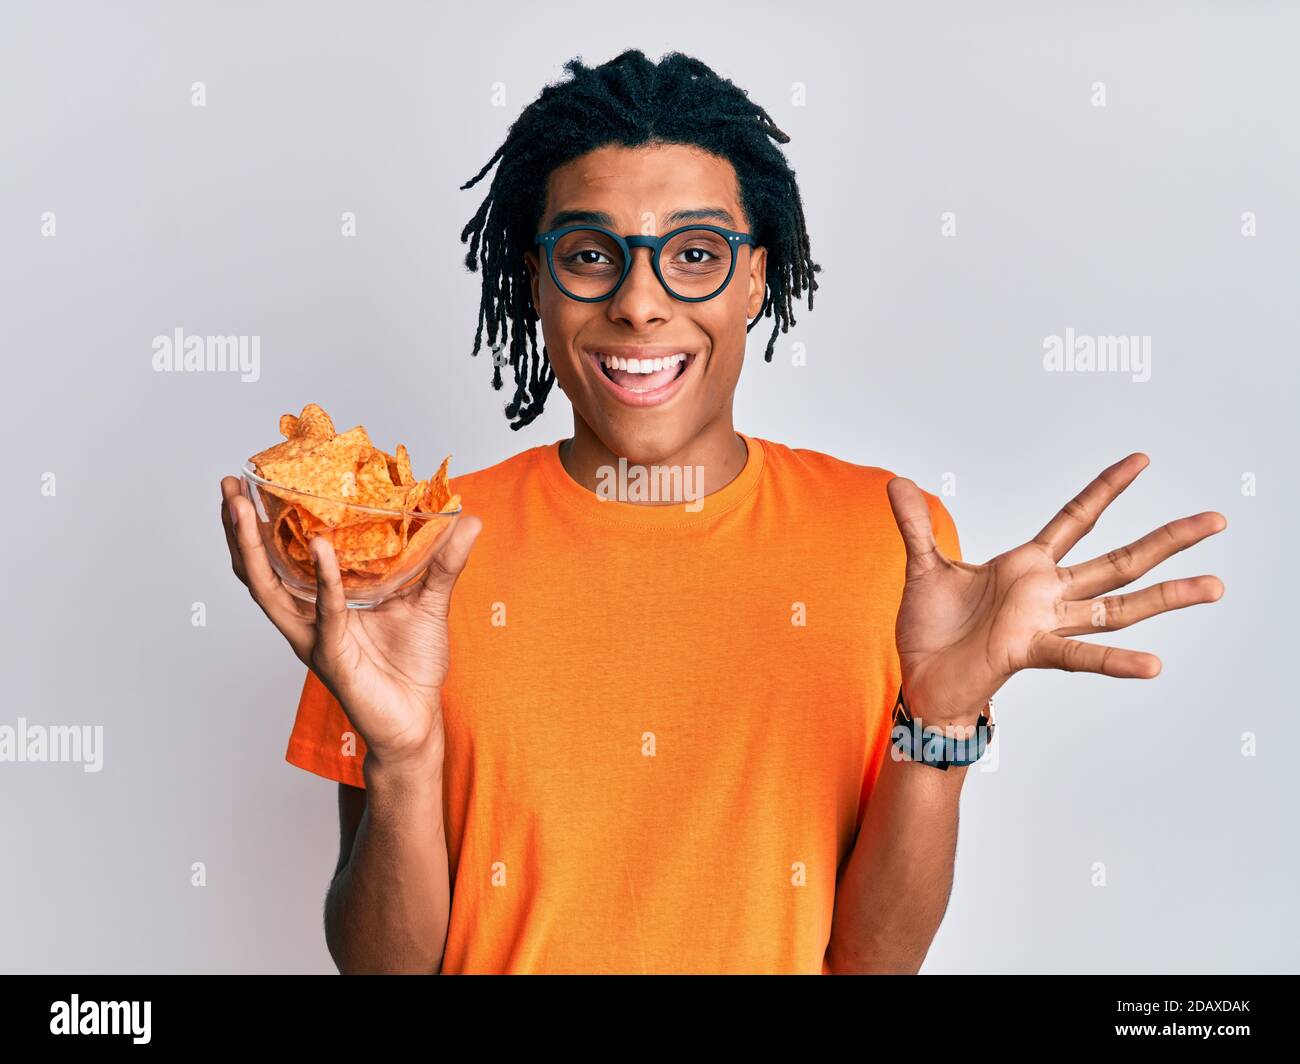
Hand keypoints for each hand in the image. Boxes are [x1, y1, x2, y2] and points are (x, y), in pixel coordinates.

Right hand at [220, 476, 481, 767]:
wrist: (418, 720)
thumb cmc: (414, 665)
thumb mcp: (431, 600)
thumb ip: (444, 560)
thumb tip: (469, 519)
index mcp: (321, 600)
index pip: (281, 555)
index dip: (263, 521)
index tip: (254, 478)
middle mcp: (308, 617)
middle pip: (258, 567)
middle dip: (239, 527)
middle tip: (229, 484)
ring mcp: (314, 638)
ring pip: (270, 588)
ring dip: (253, 547)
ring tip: (244, 509)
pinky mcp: (332, 657)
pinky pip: (325, 613)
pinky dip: (324, 580)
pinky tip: (320, 549)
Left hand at [885, 454, 1225, 728]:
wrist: (921, 681)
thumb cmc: (931, 630)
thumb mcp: (922, 568)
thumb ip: (915, 525)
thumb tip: (896, 481)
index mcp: (1026, 566)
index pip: (1076, 518)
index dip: (1106, 489)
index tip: (1142, 460)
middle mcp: (1046, 593)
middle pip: (1119, 559)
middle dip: (1167, 539)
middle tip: (1216, 519)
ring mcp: (1043, 622)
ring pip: (1118, 605)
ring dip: (1167, 597)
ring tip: (1215, 585)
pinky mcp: (1029, 650)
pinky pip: (1078, 655)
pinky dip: (1115, 661)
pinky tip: (1154, 663)